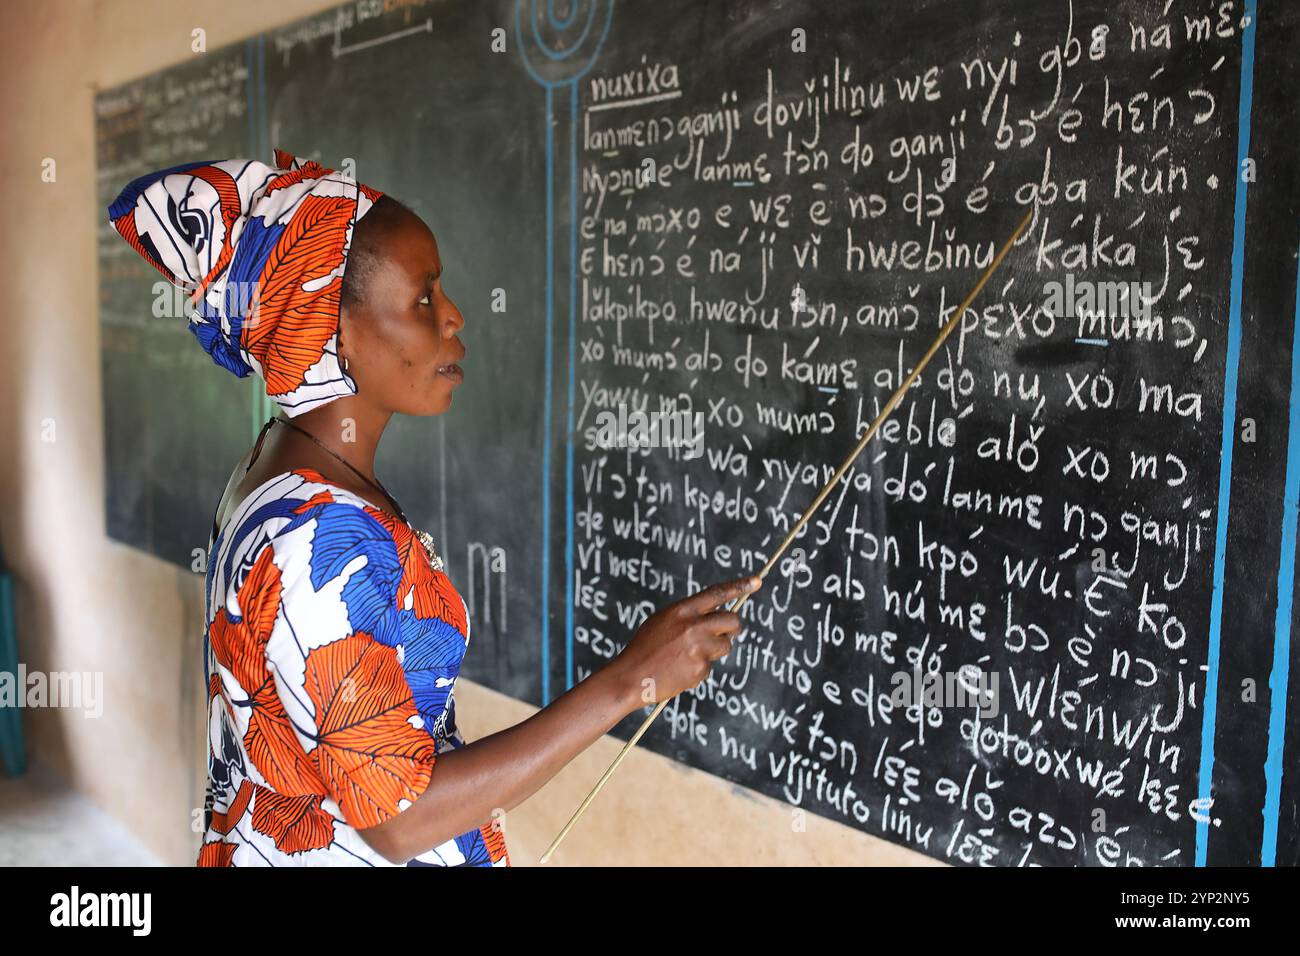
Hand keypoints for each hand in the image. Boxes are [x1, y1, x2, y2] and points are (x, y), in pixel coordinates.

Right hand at [608, 575, 761, 707]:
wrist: (630, 677)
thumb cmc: (644, 648)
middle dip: (732, 628)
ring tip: (688, 656)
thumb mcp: (662, 621)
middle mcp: (693, 627)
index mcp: (682, 610)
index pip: (717, 594)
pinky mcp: (700, 670)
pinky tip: (679, 671)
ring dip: (714, 651)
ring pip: (725, 646)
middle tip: (725, 633)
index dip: (739, 586)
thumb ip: (688, 616)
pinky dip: (698, 669)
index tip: (756, 581)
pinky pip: (709, 666)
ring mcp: (698, 649)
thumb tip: (714, 618)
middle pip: (732, 621)